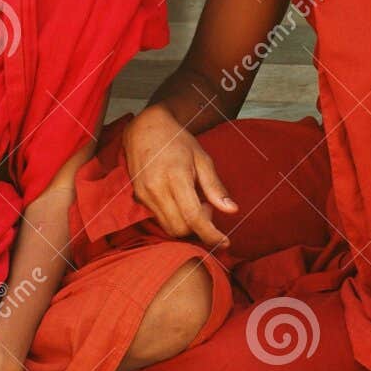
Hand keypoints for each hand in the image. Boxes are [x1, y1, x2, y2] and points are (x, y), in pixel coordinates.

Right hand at [123, 106, 237, 248]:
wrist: (145, 128)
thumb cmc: (177, 140)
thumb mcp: (202, 158)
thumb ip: (215, 187)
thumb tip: (232, 210)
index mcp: (176, 176)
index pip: (193, 216)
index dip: (210, 234)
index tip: (224, 243)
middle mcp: (156, 188)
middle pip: (180, 228)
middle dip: (198, 228)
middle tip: (207, 206)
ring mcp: (144, 194)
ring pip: (168, 227)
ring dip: (185, 225)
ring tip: (194, 202)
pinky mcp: (138, 197)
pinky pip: (159, 219)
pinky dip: (174, 218)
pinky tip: (180, 201)